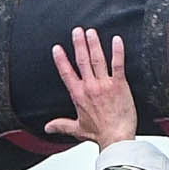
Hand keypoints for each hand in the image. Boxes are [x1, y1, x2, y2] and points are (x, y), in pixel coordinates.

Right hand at [46, 27, 138, 148]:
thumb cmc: (99, 134)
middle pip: (82, 60)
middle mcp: (90, 86)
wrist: (116, 138)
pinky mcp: (120, 85)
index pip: (66, 72)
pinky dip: (117, 51)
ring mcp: (105, 84)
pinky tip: (117, 40)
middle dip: (79, 44)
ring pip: (97, 59)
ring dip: (93, 43)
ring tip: (91, 32)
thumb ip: (61, 125)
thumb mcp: (77, 129)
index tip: (57, 48)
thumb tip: (48, 127)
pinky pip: (118, 64)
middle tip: (77, 31)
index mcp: (78, 95)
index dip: (61, 59)